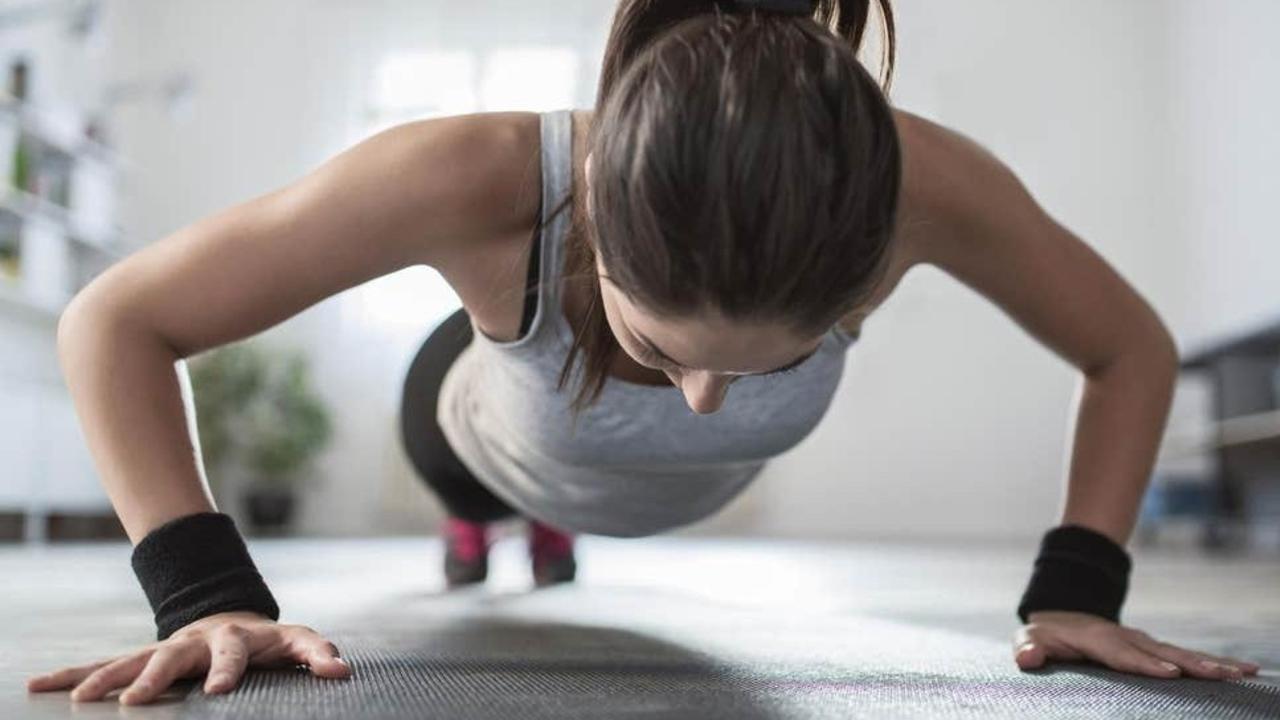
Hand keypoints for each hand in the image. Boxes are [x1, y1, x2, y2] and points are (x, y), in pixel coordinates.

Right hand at [26, 611, 350, 704]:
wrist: (231, 618)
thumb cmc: (268, 642)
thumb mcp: (298, 642)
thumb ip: (318, 654)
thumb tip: (341, 671)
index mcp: (235, 638)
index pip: (235, 651)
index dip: (229, 669)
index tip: (219, 691)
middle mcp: (195, 641)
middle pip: (173, 655)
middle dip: (155, 676)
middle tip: (137, 699)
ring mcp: (166, 649)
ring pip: (132, 660)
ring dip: (107, 678)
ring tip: (82, 700)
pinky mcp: (143, 659)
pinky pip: (105, 666)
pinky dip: (74, 676)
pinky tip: (40, 686)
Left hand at [1015, 610, 1260, 679]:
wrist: (1062, 616)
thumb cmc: (1045, 635)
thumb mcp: (1030, 638)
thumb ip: (1027, 647)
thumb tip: (1026, 657)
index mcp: (1098, 639)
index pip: (1122, 654)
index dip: (1143, 663)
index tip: (1170, 672)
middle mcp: (1126, 638)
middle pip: (1161, 652)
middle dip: (1190, 663)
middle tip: (1220, 674)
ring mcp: (1143, 642)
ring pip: (1181, 653)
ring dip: (1211, 663)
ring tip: (1242, 672)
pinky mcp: (1155, 649)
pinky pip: (1187, 656)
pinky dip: (1215, 663)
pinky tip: (1243, 671)